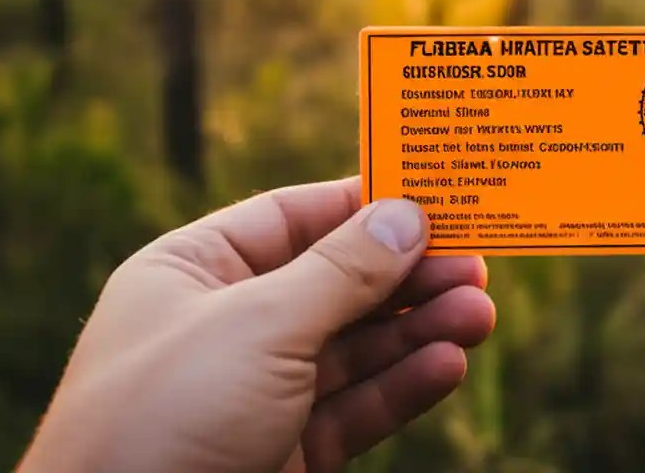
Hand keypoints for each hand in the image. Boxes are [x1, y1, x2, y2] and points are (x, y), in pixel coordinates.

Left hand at [20, 177, 494, 472]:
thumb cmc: (164, 417)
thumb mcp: (260, 325)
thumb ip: (342, 270)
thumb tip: (406, 214)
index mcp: (192, 272)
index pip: (291, 218)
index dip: (362, 206)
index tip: (433, 196)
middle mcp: (225, 326)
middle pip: (335, 283)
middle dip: (407, 276)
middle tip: (477, 265)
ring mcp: (256, 392)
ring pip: (354, 348)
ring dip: (418, 330)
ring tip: (480, 315)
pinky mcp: (283, 450)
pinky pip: (353, 407)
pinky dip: (401, 386)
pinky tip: (447, 365)